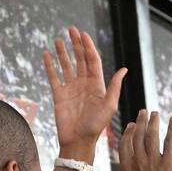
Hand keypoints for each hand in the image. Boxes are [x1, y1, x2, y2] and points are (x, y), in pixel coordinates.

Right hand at [44, 25, 126, 157]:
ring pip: (66, 66)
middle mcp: (84, 84)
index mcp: (97, 85)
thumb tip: (124, 69)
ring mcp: (71, 89)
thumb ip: (114, 87)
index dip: (88, 47)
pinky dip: (50, 66)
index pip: (92, 61)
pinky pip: (54, 77)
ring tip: (58, 39)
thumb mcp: (109, 106)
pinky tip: (47, 55)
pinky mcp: (59, 95)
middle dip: (76, 44)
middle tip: (71, 29)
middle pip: (80, 59)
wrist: (78, 141)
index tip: (83, 34)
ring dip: (62, 52)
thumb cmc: (96, 126)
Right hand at [99, 110, 171, 170]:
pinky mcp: (170, 163)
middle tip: (144, 112)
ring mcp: (154, 160)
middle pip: (139, 136)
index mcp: (126, 168)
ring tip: (155, 113)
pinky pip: (171, 141)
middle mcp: (139, 161)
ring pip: (153, 135)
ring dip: (154, 122)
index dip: (128, 132)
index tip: (131, 125)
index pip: (125, 144)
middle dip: (141, 122)